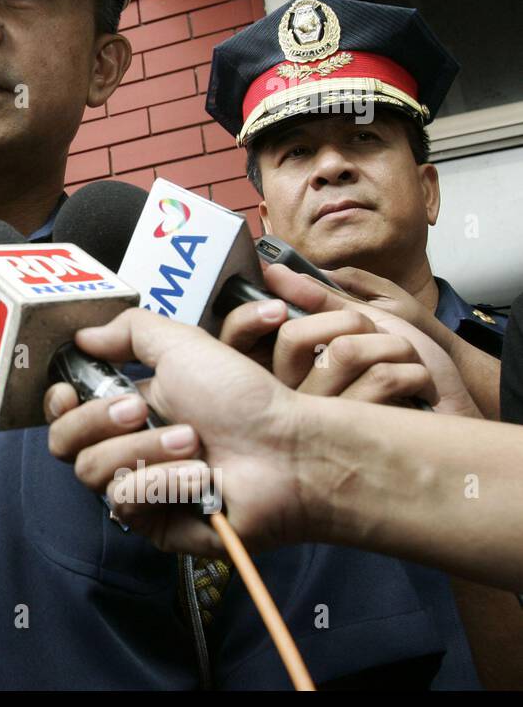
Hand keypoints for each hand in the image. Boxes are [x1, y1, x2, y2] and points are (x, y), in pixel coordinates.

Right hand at [44, 309, 310, 557]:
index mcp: (128, 410)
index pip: (63, 416)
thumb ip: (129, 332)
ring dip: (144, 448)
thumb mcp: (183, 344)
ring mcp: (140, 489)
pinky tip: (200, 476)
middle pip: (64, 443)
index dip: (59, 404)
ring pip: (93, 471)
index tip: (70, 391)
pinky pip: (125, 501)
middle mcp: (128, 449)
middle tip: (140, 409)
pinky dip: (162, 481)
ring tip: (194, 442)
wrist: (289, 450)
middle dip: (98, 420)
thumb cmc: (245, 396)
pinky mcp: (155, 524)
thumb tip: (83, 337)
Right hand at [262, 265, 479, 417]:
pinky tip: (419, 389)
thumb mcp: (366, 314)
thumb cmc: (411, 357)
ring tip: (408, 363)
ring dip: (395, 346)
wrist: (457, 401)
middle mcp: (291, 391)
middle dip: (355, 320)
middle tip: (379, 335)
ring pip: (343, 352)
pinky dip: (415, 371)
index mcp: (288, 360)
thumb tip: (272, 271)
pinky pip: (376, 379)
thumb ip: (321, 296)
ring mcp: (320, 416)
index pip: (250, 333)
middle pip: (293, 335)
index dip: (260, 314)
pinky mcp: (354, 434)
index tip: (288, 308)